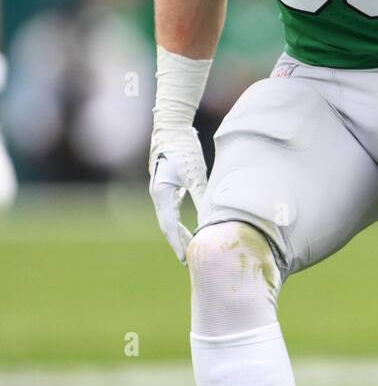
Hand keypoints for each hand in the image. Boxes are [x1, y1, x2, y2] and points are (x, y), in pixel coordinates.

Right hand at [148, 126, 206, 262]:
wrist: (171, 124)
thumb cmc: (182, 147)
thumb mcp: (195, 173)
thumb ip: (202, 197)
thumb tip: (212, 219)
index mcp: (161, 194)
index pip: (169, 227)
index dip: (178, 244)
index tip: (185, 260)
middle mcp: (158, 194)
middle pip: (167, 225)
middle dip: (178, 242)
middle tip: (190, 259)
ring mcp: (160, 189)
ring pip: (169, 216)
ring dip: (178, 231)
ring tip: (189, 245)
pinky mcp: (167, 183)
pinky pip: (171, 206)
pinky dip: (179, 218)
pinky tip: (187, 223)